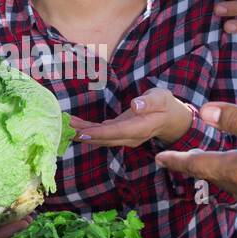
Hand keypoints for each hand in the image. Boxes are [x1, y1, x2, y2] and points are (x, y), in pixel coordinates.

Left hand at [68, 87, 191, 147]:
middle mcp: (131, 136)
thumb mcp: (161, 98)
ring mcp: (125, 137)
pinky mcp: (120, 133)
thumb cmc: (165, 105)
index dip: (99, 133)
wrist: (170, 119)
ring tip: (67, 125)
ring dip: (84, 133)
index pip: (117, 132)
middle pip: (105, 139)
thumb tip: (136, 105)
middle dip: (85, 135)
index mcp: (141, 128)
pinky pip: (103, 134)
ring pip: (102, 138)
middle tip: (66, 128)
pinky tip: (76, 126)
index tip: (83, 132)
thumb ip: (150, 102)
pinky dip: (89, 131)